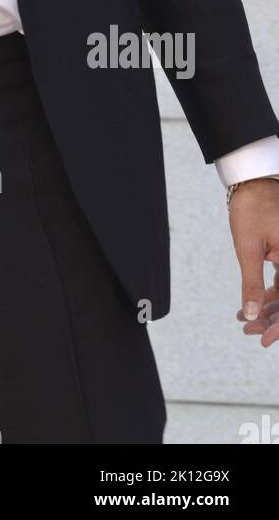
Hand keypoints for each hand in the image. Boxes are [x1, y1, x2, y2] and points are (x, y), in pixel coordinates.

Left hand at [229, 177, 278, 346]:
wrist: (252, 180)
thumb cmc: (251, 208)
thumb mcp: (248, 247)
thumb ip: (251, 282)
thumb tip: (251, 314)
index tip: (265, 339)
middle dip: (274, 319)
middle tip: (250, 331)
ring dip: (270, 308)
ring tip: (246, 321)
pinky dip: (269, 293)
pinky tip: (251, 305)